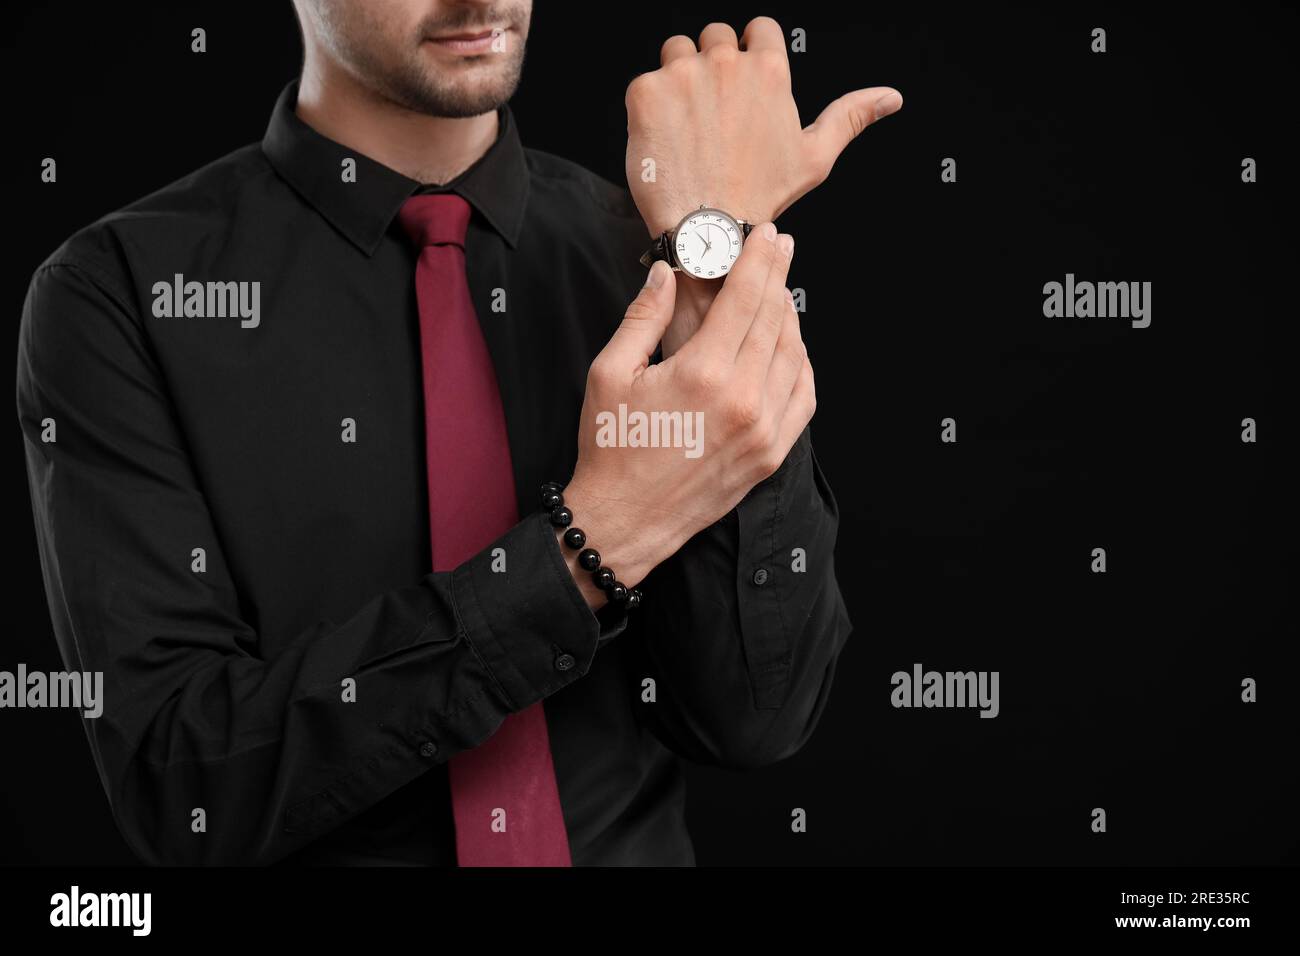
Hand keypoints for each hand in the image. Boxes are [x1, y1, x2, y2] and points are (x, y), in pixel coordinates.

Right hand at [558, 223, 814, 607]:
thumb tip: (667, 274)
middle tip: (781, 249)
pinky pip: (803, 398)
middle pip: (777, 320)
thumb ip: (644, 317)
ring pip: (794, 356)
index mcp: (705, 373)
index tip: (770, 235)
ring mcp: (764, 430)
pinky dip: (801, 365)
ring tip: (778, 295)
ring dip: (790, 318)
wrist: (625, 520)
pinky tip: (789, 349)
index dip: (762, 260)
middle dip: (779, 278)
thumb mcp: (610, 373)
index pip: (748, 298)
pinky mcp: (770, 454)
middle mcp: (745, 400)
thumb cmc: (611, 447)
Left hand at [625, 17, 901, 237]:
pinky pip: (644, 81)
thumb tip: (891, 97)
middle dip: (714, 66)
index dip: (750, 53)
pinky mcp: (646, 92)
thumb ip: (850, 116)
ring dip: (679, 78)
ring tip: (688, 126)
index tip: (743, 85)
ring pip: (677, 50)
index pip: (758, 28)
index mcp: (770, 71)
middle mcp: (727, 63)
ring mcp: (683, 74)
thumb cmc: (761, 197)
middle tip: (713, 115)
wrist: (707, 232)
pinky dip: (650, 107)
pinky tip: (665, 139)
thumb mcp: (814, 157)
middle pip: (715, 36)